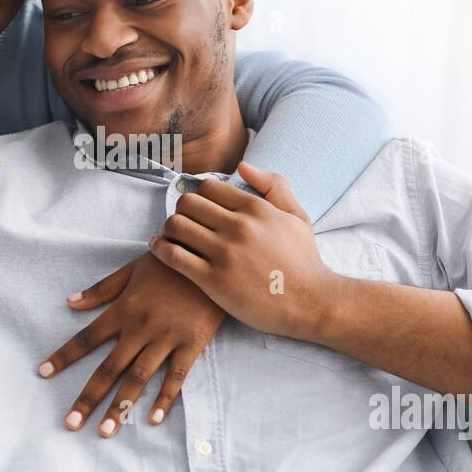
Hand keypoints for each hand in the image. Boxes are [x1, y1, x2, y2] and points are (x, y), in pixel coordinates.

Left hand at [37, 252, 224, 436]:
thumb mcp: (131, 270)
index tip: (43, 372)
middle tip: (70, 423)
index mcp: (123, 310)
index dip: (64, 356)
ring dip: (120, 406)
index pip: (86, 338)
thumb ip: (101, 290)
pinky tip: (152, 419)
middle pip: (109, 368)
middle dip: (88, 397)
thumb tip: (69, 302)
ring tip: (105, 431)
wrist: (209, 257)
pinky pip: (176, 376)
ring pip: (138, 378)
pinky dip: (164, 398)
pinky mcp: (191, 344)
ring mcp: (166, 338)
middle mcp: (140, 328)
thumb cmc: (168, 263)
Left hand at [148, 162, 332, 338]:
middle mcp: (238, 226)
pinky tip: (160, 249)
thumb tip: (242, 167)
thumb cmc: (304, 262)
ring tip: (170, 236)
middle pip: (188, 203)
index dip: (199, 196)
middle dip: (181, 211)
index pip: (209, 187)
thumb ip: (274, 186)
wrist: (312, 304)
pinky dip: (160, 249)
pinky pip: (173, 256)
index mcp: (256, 208)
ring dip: (168, 229)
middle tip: (183, 223)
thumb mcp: (297, 217)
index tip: (197, 209)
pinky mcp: (213, 280)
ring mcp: (225, 253)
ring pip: (176, 226)